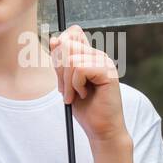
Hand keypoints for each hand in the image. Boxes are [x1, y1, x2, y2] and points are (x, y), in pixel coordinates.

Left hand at [48, 24, 127, 144]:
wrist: (102, 130)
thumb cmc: (86, 109)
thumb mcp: (66, 82)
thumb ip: (61, 62)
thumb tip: (54, 39)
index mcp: (90, 55)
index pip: (72, 33)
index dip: (60, 48)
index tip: (60, 73)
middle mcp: (99, 55)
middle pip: (67, 44)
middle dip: (60, 71)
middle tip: (67, 90)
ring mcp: (105, 63)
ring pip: (71, 59)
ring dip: (67, 82)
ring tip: (74, 96)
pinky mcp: (108, 73)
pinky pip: (80, 69)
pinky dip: (75, 85)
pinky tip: (84, 95)